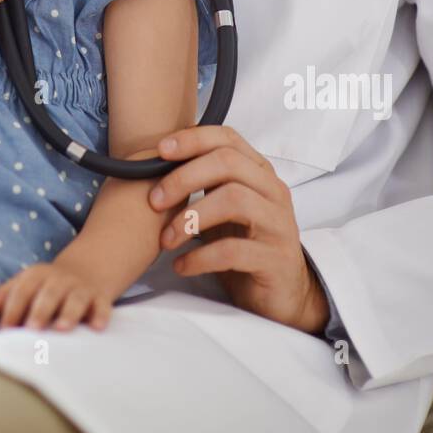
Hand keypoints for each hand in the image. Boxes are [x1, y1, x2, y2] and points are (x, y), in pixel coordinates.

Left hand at [0, 263, 112, 332]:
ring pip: (76, 298)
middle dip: (40, 311)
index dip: (13, 308)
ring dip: (69, 313)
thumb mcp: (27, 283)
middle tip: (32, 329)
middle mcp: (60, 280)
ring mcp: (81, 288)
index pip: (23, 289)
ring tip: (61, 329)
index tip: (4, 329)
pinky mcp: (100, 298)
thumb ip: (8, 295)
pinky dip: (101, 315)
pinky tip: (97, 328)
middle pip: (49, 293)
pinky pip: (102, 305)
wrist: (86, 270)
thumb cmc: (47, 286)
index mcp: (37, 276)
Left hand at [149, 125, 330, 335]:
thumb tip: (152, 164)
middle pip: (228, 163)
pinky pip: (233, 251)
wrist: (280, 293)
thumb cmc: (243, 243)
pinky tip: (182, 265)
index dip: (193, 139)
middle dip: (184, 178)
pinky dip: (200, 257)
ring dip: (191, 218)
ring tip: (166, 240)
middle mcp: (273, 191)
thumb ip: (201, 182)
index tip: (160, 150)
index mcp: (259, 173)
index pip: (228, 139)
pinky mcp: (276, 260)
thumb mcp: (222, 207)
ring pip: (234, 200)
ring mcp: (278, 224)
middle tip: (154, 202)